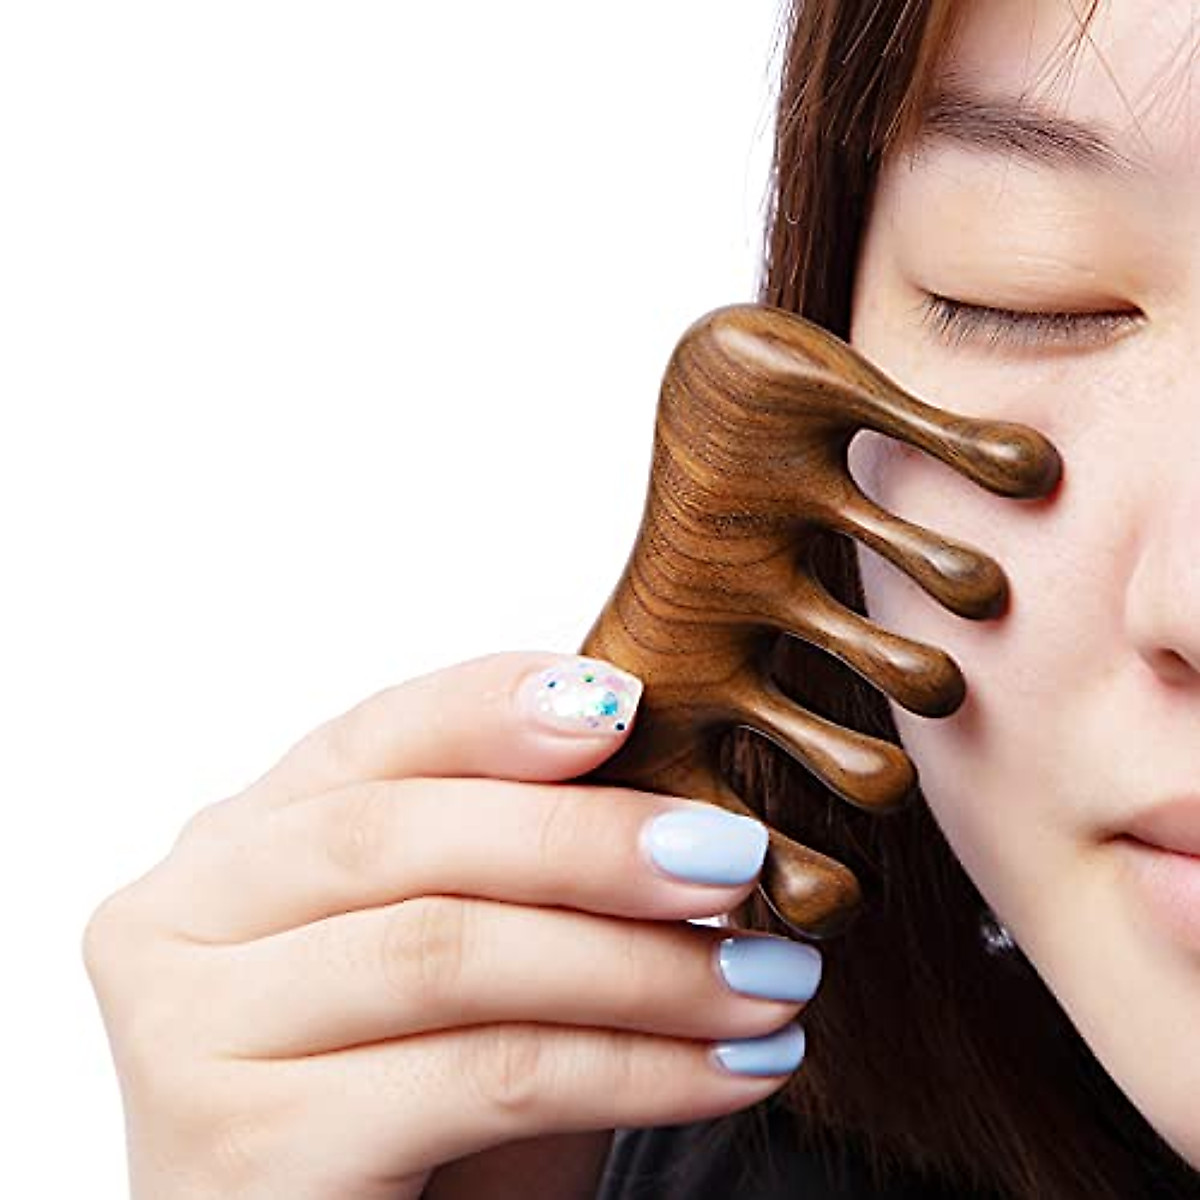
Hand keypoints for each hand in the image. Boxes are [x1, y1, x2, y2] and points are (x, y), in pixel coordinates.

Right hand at [81, 651, 820, 1198]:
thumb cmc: (407, 1107)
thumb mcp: (460, 964)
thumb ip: (514, 870)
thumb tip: (669, 790)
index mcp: (233, 848)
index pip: (368, 740)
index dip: (494, 708)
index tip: (631, 702)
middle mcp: (179, 921)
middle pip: (397, 834)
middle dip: (586, 838)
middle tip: (734, 852)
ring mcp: (186, 1035)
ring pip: (446, 950)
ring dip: (638, 962)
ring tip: (769, 978)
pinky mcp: (241, 1149)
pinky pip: (480, 1074)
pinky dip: (630, 1067)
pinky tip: (729, 1070)